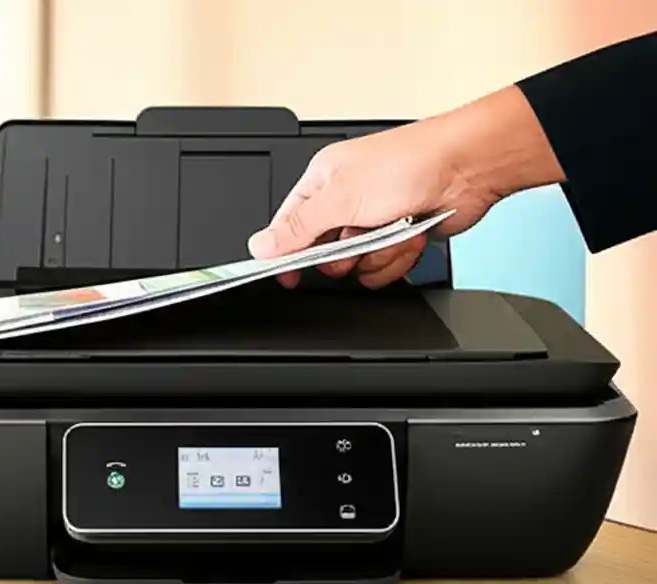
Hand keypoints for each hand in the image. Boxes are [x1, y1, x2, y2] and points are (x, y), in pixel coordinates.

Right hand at [246, 86, 562, 287]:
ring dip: (376, 255)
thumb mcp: (340, 198)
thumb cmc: (411, 163)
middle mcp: (347, 200)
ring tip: (391, 230)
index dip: (285, 253)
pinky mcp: (399, 235)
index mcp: (323, 181)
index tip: (285, 277)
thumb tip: (260, 245)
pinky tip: (409, 235)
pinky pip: (384, 267)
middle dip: (343, 255)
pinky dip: (398, 257)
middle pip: (323, 252)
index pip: (288, 225)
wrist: (468, 168)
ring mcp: (374, 219)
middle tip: (355, 241)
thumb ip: (297, 227)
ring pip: (357, 264)